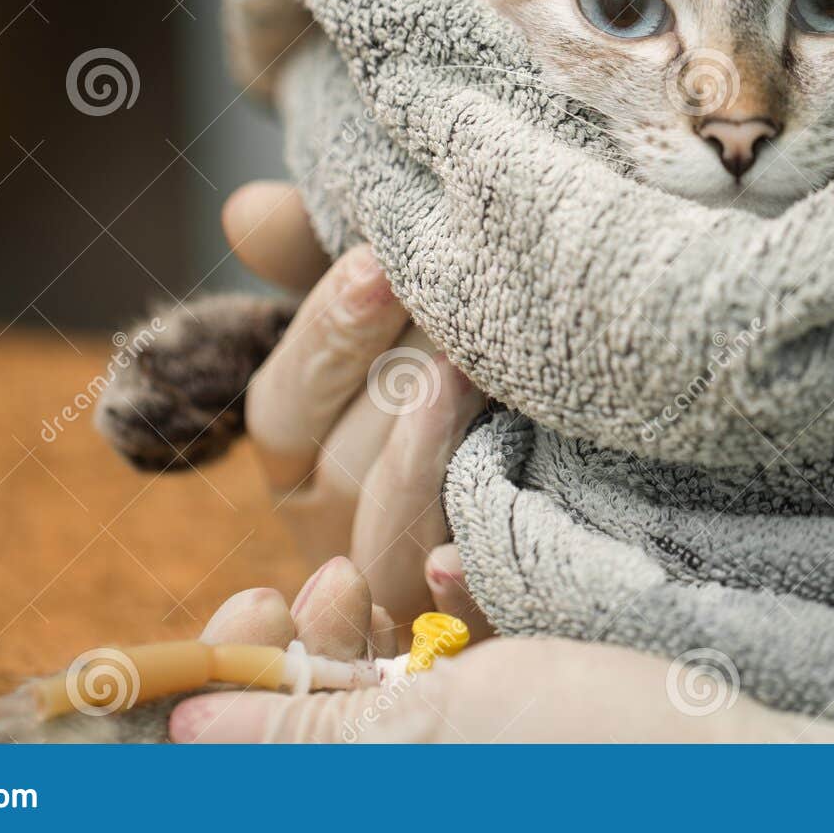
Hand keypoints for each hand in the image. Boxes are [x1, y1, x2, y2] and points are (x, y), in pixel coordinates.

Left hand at [171, 570, 833, 742]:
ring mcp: (486, 742)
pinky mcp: (537, 707)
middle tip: (335, 573)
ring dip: (392, 592)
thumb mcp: (443, 744)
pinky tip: (470, 570)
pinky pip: (468, 652)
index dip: (244, 677)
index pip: (278, 748)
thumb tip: (186, 731)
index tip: (250, 603)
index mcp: (396, 786)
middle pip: (332, 701)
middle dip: (324, 624)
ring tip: (412, 559)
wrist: (774, 759)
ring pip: (398, 664)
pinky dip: (460, 603)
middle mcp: (433, 766)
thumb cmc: (613, 761)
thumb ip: (311, 737)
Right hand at [222, 181, 489, 628]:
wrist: (586, 470)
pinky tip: (463, 557)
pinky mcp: (478, 622)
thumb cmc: (459, 377)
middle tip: (452, 318)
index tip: (379, 261)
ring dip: (420, 462)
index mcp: (306, 458)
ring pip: (385, 543)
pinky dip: (455, 591)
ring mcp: (405, 586)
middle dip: (393, 387)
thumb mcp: (390, 318)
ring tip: (476, 379)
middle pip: (340, 472)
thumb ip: (321, 265)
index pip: (282, 408)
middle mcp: (341, 530)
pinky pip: (453, 623)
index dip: (325, 338)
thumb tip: (247, 209)